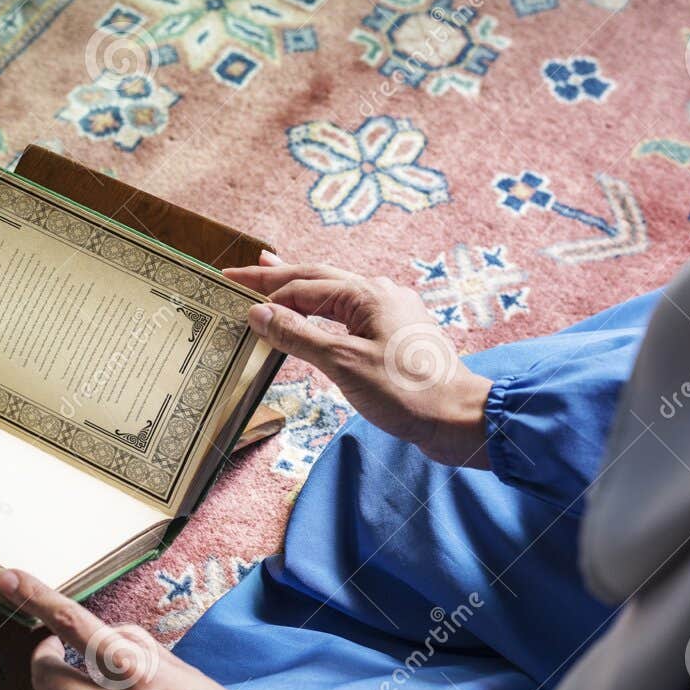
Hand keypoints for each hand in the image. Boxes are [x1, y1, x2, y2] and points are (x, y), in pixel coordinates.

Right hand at [223, 253, 492, 467]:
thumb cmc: (406, 392)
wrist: (457, 419)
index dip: (266, 291)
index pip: (304, 287)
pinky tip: (313, 311)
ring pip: (334, 293)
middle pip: (318, 278)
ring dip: (300, 286)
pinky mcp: (394, 335)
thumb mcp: (343, 364)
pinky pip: (348, 313)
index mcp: (367, 294)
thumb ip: (298, 335)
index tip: (232, 291)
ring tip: (271, 273)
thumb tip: (258, 312)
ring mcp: (389, 313)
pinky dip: (321, 310)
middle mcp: (379, 294)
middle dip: (277, 275)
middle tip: (240, 270)